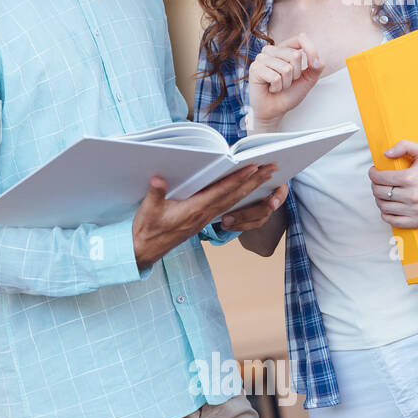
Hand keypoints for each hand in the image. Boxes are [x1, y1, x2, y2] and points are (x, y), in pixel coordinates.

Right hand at [133, 163, 276, 268]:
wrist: (146, 250)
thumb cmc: (147, 230)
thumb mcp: (148, 210)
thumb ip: (156, 193)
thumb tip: (159, 179)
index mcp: (194, 210)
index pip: (221, 192)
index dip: (238, 179)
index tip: (253, 168)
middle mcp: (204, 214)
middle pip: (234, 196)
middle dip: (254, 182)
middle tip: (272, 169)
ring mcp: (205, 218)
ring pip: (233, 201)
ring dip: (250, 188)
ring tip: (265, 176)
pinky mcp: (202, 220)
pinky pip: (225, 206)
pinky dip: (238, 196)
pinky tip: (245, 191)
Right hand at [248, 33, 323, 128]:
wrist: (275, 110)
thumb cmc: (289, 93)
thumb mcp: (308, 79)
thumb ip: (316, 67)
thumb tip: (317, 61)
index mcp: (283, 49)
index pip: (299, 39)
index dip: (311, 51)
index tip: (314, 64)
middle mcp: (270, 51)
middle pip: (295, 55)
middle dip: (296, 74)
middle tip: (287, 81)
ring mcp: (260, 59)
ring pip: (285, 68)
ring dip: (286, 83)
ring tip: (278, 86)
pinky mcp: (254, 69)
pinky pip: (275, 77)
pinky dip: (277, 87)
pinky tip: (271, 89)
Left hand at [368, 140, 417, 227]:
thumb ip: (404, 146)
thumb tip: (387, 153)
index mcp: (411, 178)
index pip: (379, 178)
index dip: (373, 174)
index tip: (374, 172)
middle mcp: (413, 195)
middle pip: (379, 192)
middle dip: (375, 185)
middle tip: (379, 182)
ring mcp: (415, 210)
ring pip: (383, 206)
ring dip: (379, 199)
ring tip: (385, 192)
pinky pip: (391, 220)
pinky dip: (386, 213)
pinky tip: (390, 205)